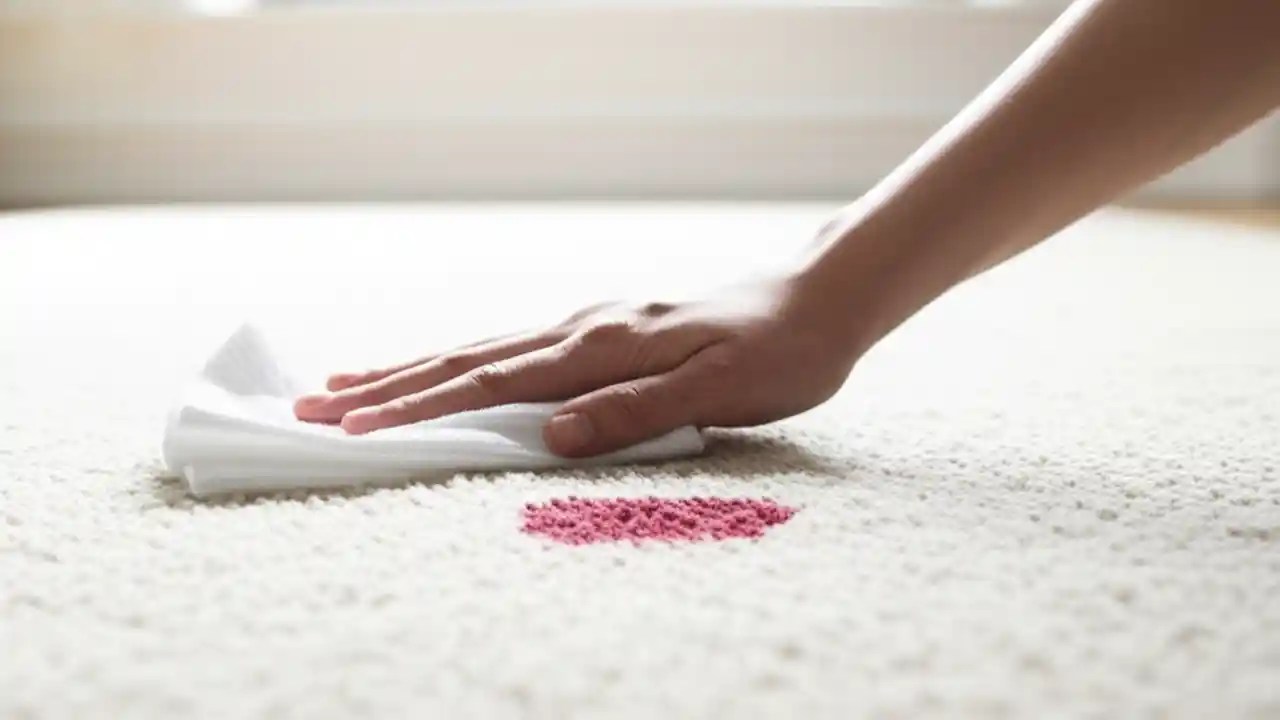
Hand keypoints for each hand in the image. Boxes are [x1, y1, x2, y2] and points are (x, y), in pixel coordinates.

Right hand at [293, 273, 865, 456]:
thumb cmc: (778, 355)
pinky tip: (445, 369)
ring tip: (346, 384)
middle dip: (385, 390)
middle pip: (465, 362)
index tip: (350, 429)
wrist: (817, 302)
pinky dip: (460, 363)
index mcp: (601, 348)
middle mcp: (583, 330)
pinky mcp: (602, 331)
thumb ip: (634, 412)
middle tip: (309, 408)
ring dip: (410, 371)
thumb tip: (549, 437)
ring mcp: (589, 326)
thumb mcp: (719, 391)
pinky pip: (513, 351)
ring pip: (480, 351)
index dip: (418, 409)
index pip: (491, 386)